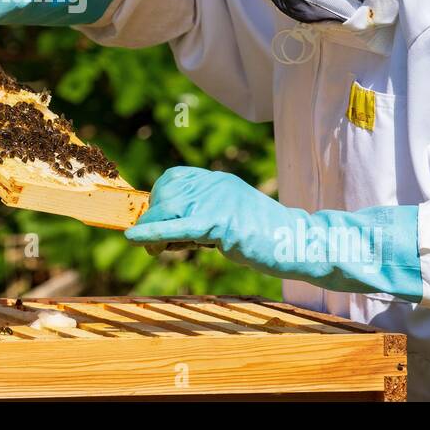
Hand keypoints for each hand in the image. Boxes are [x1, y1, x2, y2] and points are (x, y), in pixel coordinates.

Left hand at [126, 167, 283, 262]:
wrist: (296, 242)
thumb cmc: (264, 237)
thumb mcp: (231, 219)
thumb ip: (204, 218)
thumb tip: (170, 232)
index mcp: (218, 180)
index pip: (174, 178)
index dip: (159, 199)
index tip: (156, 219)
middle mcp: (215, 184)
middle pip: (166, 195)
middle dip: (153, 219)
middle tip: (152, 245)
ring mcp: (217, 200)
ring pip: (168, 210)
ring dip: (153, 231)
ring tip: (156, 250)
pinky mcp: (220, 222)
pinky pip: (177, 226)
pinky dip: (151, 232)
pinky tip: (133, 238)